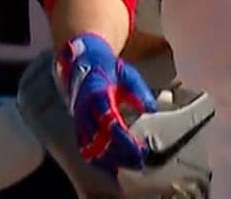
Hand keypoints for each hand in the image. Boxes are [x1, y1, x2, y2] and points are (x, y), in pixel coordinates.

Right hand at [55, 32, 156, 175]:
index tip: (139, 149)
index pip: (110, 122)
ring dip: (110, 161)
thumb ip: (139, 92)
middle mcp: (85, 110)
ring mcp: (80, 120)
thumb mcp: (127, 73)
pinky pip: (85, 148)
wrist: (82, 61)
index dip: (124, 139)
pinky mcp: (78, 126)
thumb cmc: (107, 68)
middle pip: (101, 140)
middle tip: (139, 163)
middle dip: (120, 154)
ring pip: (91, 147)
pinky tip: (111, 168)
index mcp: (97, 95)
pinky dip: (98, 160)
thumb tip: (151, 109)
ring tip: (128, 168)